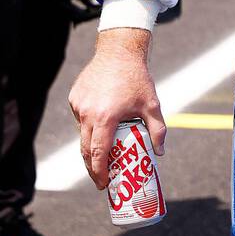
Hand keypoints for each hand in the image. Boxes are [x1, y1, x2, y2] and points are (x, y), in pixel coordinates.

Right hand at [69, 29, 165, 189]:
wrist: (119, 51)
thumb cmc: (137, 79)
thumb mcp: (151, 105)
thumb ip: (158, 130)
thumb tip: (160, 153)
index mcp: (105, 118)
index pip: (98, 153)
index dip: (99, 172)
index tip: (103, 184)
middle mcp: (88, 113)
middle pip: (85, 149)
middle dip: (92, 167)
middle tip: (101, 178)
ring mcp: (78, 105)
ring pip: (82, 133)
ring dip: (90, 146)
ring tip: (102, 156)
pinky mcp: (74, 97)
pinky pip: (80, 118)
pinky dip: (89, 126)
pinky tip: (100, 127)